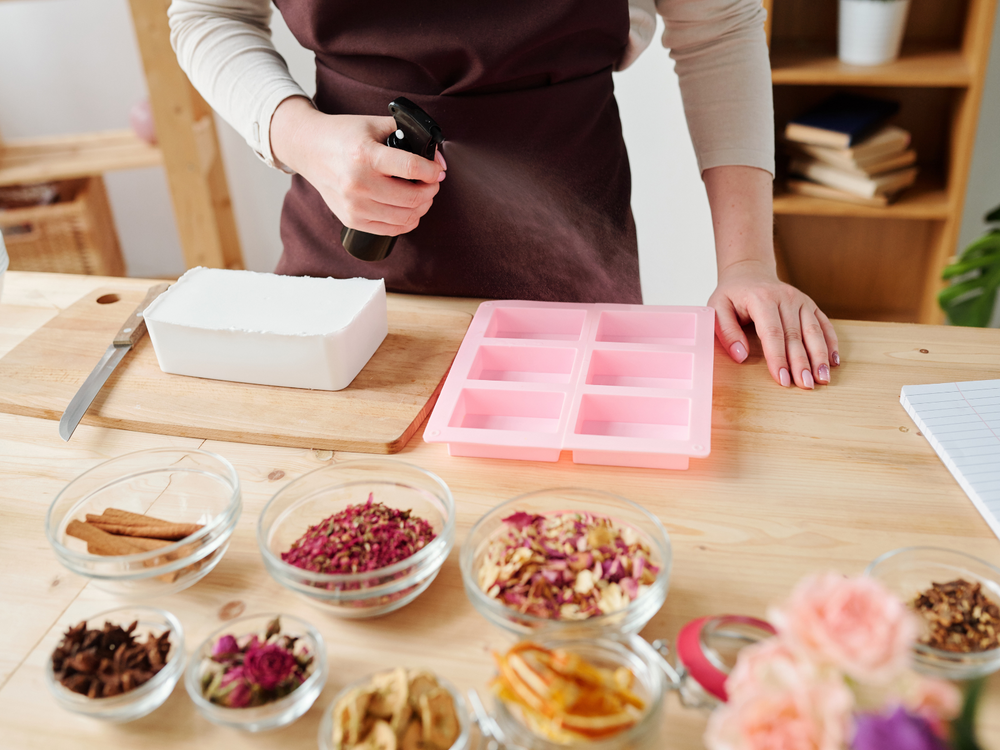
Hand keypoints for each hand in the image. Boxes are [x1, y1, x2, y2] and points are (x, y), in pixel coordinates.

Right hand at [269, 96, 445, 235]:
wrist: (308, 149)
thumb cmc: (342, 135)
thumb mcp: (373, 124)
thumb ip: (405, 133)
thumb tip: (435, 155)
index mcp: (364, 156)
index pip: (410, 167)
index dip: (433, 171)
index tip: (439, 170)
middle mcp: (357, 184)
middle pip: (412, 197)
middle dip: (431, 190)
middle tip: (433, 183)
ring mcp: (354, 206)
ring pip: (405, 217)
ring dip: (422, 207)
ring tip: (423, 196)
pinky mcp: (351, 220)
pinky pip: (391, 230)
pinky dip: (407, 222)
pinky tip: (410, 210)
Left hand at [708, 259, 839, 388]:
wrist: (749, 272)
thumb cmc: (732, 295)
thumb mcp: (717, 308)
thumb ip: (727, 331)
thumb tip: (741, 355)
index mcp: (761, 299)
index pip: (772, 333)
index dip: (778, 358)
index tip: (782, 379)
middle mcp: (785, 298)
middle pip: (795, 335)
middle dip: (802, 363)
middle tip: (806, 385)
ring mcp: (800, 300)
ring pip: (813, 331)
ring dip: (820, 356)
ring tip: (823, 378)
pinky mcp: (809, 304)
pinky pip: (823, 324)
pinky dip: (830, 342)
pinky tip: (833, 361)